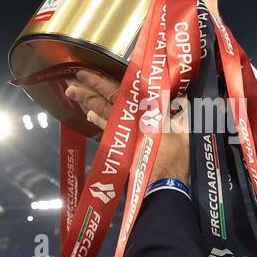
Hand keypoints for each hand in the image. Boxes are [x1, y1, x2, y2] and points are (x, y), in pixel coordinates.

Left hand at [66, 70, 190, 182]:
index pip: (119, 91)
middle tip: (71, 82)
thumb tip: (183, 94)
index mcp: (142, 112)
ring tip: (75, 94)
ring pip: (103, 114)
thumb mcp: (186, 128)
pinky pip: (106, 130)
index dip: (100, 81)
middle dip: (88, 90)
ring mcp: (124, 134)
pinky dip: (98, 121)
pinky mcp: (122, 147)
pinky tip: (90, 115)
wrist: (165, 183)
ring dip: (89, 103)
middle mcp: (129, 120)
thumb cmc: (176, 155)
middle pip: (105, 102)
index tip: (83, 73)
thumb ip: (182, 109)